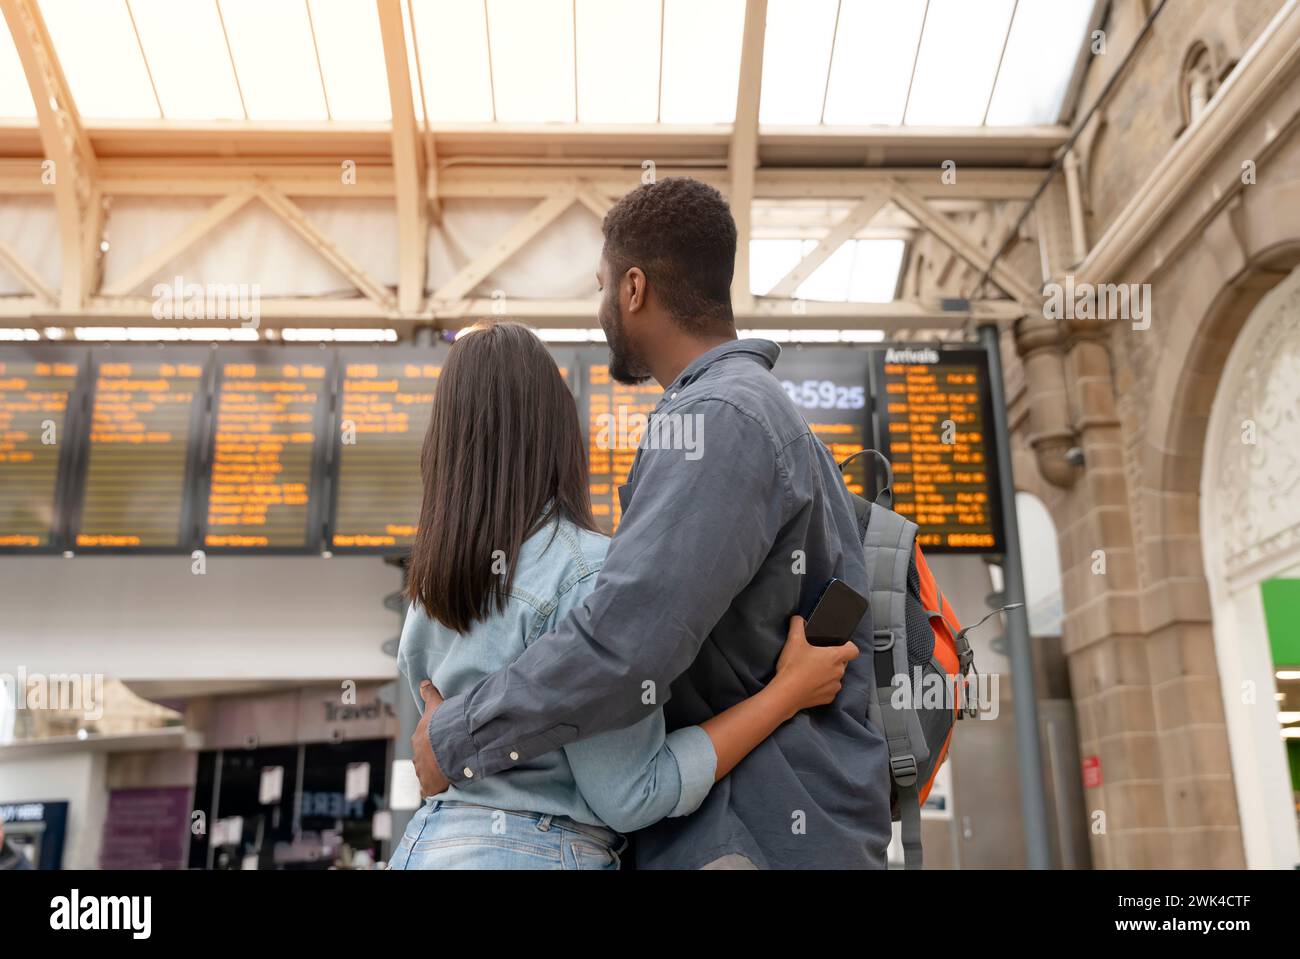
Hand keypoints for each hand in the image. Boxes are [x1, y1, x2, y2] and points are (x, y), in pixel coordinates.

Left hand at [411, 680, 450, 797]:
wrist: (447, 744)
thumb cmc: (441, 724)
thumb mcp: (435, 705)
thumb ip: (429, 693)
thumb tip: (423, 681)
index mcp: (418, 739)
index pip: (423, 743)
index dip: (432, 744)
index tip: (441, 745)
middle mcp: (417, 757)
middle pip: (423, 760)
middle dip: (432, 761)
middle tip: (446, 760)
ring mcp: (422, 772)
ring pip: (426, 774)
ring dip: (434, 774)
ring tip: (447, 774)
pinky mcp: (429, 785)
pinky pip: (430, 790)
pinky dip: (435, 789)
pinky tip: (442, 788)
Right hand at [769, 616, 859, 716]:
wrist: (786, 693)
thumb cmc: (792, 667)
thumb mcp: (793, 640)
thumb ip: (797, 625)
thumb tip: (798, 619)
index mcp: (835, 656)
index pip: (853, 650)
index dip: (848, 646)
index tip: (838, 645)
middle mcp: (838, 672)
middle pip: (843, 662)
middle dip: (833, 659)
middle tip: (817, 657)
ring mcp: (834, 686)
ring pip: (836, 676)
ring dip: (828, 673)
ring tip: (811, 671)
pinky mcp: (828, 698)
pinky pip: (830, 689)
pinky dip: (823, 687)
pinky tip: (810, 683)